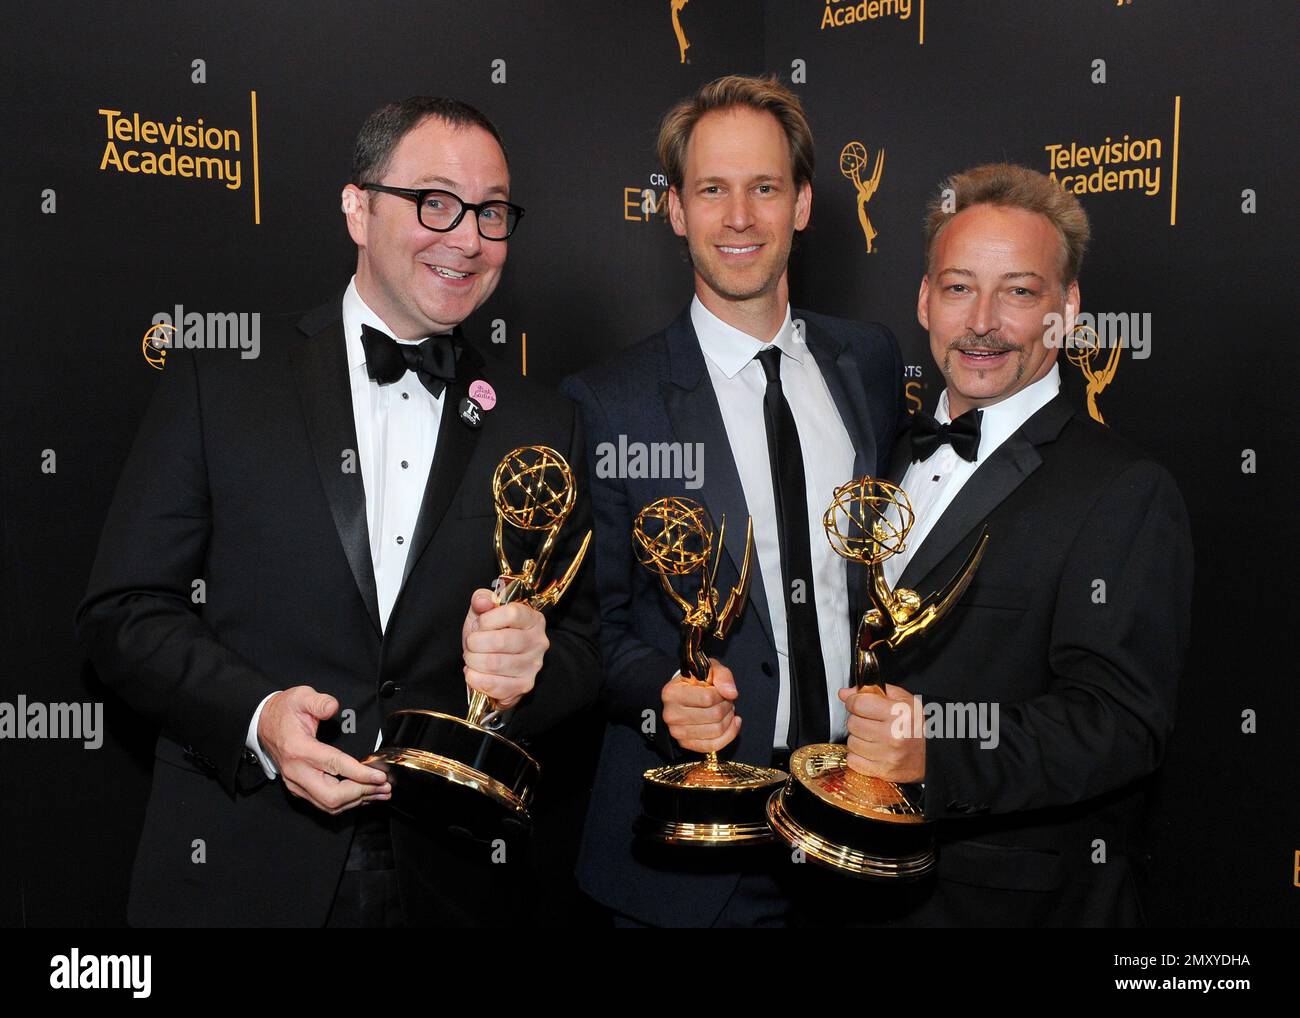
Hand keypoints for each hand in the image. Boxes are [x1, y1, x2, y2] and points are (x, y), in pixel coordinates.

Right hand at [257, 685, 389, 813]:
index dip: (360, 774)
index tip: (379, 776)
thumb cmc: (284, 711)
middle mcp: (296, 772)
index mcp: (299, 749)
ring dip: (357, 801)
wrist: (262, 723)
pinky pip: (324, 803)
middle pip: (331, 795)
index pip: (334, 766)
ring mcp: (296, 783)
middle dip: (361, 793)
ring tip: (381, 793)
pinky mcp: (298, 789)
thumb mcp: (301, 697)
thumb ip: (319, 702)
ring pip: (328, 804)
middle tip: (384, 787)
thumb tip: (333, 708)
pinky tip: (363, 796)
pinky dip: (346, 803)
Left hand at [462, 588, 548, 709]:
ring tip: (471, 658)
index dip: (486, 620)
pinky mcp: (523, 685)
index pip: (511, 613)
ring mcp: (533, 665)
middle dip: (474, 644)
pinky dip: (475, 679)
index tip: (477, 626)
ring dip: (473, 661)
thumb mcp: (485, 613)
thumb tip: (482, 601)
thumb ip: (482, 601)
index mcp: (533, 619)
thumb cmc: (492, 635)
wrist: (496, 663)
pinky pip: (493, 684)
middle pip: (500, 641)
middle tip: (470, 645)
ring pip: (494, 664)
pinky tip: (473, 673)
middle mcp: (538, 642)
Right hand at [661, 658, 740, 752]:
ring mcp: (676, 732)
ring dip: (729, 719)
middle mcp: (670, 714)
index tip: (721, 691)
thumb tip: (732, 693)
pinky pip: (714, 745)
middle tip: (726, 701)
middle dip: (728, 706)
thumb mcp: (709, 669)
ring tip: (726, 710)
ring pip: (716, 730)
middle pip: (714, 715)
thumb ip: (722, 676)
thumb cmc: (697, 681)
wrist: (684, 696)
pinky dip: (729, 734)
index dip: (722, 694)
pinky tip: (733, 723)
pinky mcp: (685, 744)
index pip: (708, 698)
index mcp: (672, 693)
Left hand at [839, 683, 924, 783]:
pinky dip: (858, 755)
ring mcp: (887, 755)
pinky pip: (853, 760)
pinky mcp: (883, 771)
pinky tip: (871, 750)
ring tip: (873, 737)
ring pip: (851, 742)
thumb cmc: (919, 726)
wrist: (933, 755)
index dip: (853, 701)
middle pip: (853, 723)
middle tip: (870, 722)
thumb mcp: (903, 700)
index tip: (856, 703)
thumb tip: (845, 693)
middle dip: (858, 720)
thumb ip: (873, 691)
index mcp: (899, 713)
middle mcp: (893, 735)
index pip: (858, 704)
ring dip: (858, 738)